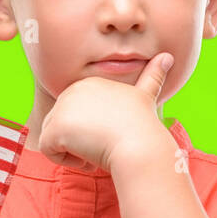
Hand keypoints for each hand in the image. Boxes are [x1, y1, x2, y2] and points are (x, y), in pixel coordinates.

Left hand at [36, 52, 173, 173]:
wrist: (139, 145)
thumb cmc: (144, 127)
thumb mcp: (146, 96)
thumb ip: (152, 77)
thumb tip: (168, 57)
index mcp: (90, 83)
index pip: (76, 114)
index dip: (91, 130)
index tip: (111, 136)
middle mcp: (73, 89)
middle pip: (62, 124)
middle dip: (79, 140)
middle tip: (104, 146)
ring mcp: (62, 107)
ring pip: (53, 137)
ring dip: (73, 150)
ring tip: (96, 151)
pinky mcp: (55, 128)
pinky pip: (47, 150)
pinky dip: (65, 160)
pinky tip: (87, 158)